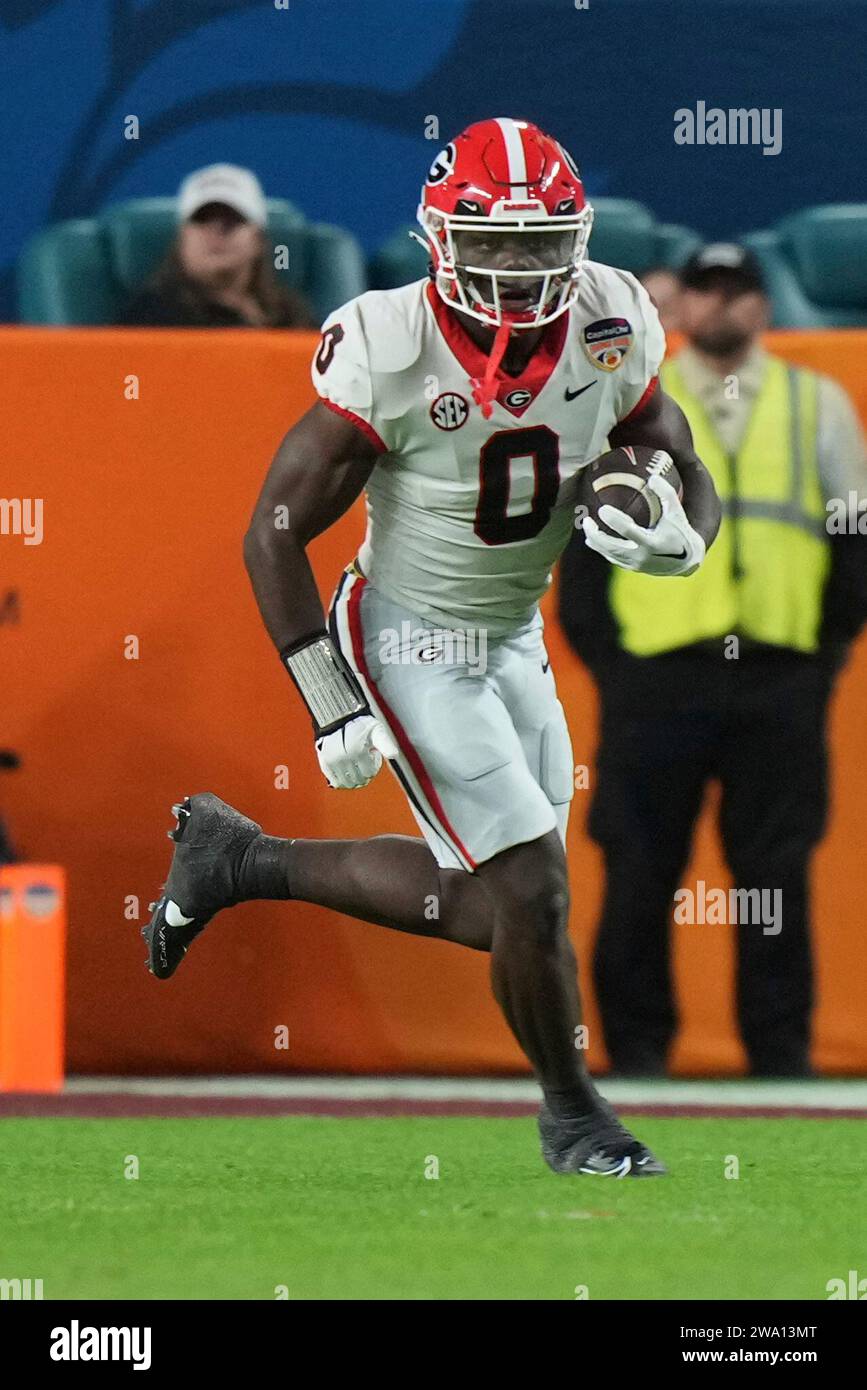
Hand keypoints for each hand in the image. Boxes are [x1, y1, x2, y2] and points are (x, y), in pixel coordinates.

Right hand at [315, 713, 398, 788]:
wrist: (339, 717)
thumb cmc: (359, 723)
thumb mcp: (376, 731)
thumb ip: (386, 744)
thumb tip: (394, 755)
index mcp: (358, 750)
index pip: (370, 773)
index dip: (374, 764)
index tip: (371, 754)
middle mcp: (344, 757)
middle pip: (360, 779)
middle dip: (365, 772)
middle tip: (363, 759)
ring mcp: (333, 762)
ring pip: (348, 783)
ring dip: (354, 777)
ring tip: (355, 763)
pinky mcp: (325, 764)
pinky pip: (335, 782)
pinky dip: (342, 781)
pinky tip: (346, 772)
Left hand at [582, 473, 705, 576]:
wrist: (687, 560)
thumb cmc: (680, 530)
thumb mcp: (677, 511)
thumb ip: (666, 493)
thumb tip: (651, 477)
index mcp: (652, 542)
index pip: (628, 531)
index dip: (614, 520)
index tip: (602, 509)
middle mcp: (642, 556)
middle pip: (612, 547)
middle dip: (596, 535)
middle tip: (586, 521)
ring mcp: (636, 565)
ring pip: (610, 555)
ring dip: (596, 542)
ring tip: (586, 527)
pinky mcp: (633, 569)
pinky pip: (614, 559)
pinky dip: (603, 550)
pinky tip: (593, 540)